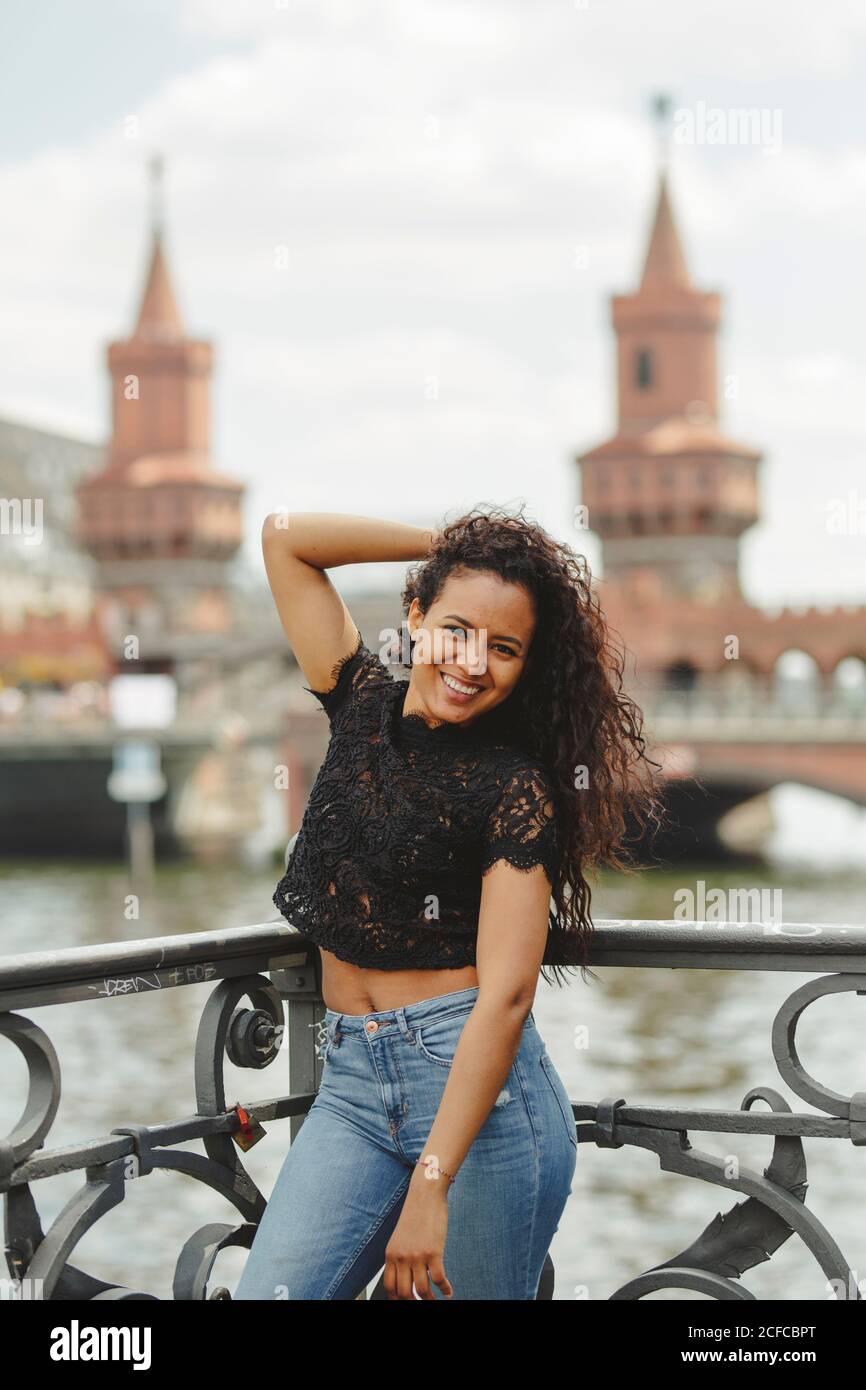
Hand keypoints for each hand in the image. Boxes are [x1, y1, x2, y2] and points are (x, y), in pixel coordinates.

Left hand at [383, 1184, 452, 1299]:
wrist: (425, 1195)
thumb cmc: (415, 1213)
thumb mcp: (400, 1236)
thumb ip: (400, 1256)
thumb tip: (407, 1276)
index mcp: (391, 1254)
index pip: (389, 1286)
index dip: (397, 1299)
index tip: (405, 1301)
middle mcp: (402, 1257)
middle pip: (404, 1293)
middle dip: (413, 1302)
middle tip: (421, 1302)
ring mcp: (417, 1255)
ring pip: (421, 1290)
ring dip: (429, 1300)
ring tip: (435, 1300)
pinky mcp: (433, 1252)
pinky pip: (438, 1279)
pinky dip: (444, 1289)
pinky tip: (448, 1291)